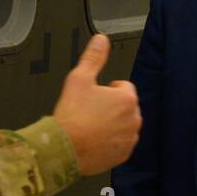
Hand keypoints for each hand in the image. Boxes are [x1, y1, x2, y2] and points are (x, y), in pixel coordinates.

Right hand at [52, 34, 139, 175]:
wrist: (63, 149)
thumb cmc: (71, 117)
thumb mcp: (79, 78)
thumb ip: (93, 57)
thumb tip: (100, 40)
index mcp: (127, 99)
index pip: (123, 87)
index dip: (107, 89)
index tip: (94, 96)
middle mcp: (133, 119)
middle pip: (124, 106)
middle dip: (110, 107)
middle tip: (89, 111)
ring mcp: (129, 138)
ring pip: (122, 125)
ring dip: (111, 124)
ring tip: (90, 125)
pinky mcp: (123, 154)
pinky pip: (119, 143)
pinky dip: (109, 141)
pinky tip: (93, 139)